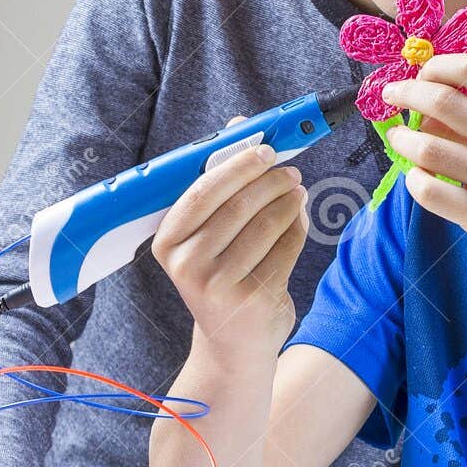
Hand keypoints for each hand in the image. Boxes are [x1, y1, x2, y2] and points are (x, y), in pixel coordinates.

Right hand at [151, 119, 308, 358]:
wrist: (233, 342)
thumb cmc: (220, 273)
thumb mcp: (209, 233)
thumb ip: (221, 181)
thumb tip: (240, 125)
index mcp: (168, 241)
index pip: (203, 192)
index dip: (238, 166)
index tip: (265, 150)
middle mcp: (187, 265)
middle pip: (238, 206)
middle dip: (271, 181)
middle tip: (290, 172)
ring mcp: (220, 286)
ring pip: (267, 224)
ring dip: (289, 202)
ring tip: (297, 193)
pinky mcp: (254, 299)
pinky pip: (286, 248)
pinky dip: (297, 228)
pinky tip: (298, 220)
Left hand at [380, 53, 466, 284]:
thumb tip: (429, 104)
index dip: (436, 66)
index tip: (421, 76)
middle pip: (443, 100)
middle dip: (406, 93)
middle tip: (393, 97)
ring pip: (429, 148)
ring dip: (403, 139)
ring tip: (400, 140)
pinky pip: (431, 192)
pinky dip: (414, 180)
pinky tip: (418, 178)